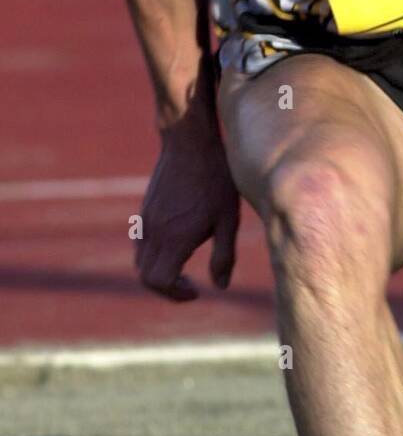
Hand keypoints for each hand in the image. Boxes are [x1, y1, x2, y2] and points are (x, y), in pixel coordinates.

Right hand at [137, 122, 239, 300]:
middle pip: (145, 277)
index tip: (196, 290)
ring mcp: (145, 221)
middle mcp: (154, 232)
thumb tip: (220, 285)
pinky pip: (140, 245)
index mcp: (175, 237)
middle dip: (166, 289)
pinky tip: (176, 246)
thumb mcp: (228, 218)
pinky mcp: (144, 211)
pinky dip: (153, 257)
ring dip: (158, 273)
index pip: (158, 281)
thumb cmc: (215, 178)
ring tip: (183, 270)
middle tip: (189, 286)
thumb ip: (224, 255)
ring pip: (140, 262)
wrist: (189, 141)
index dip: (175, 294)